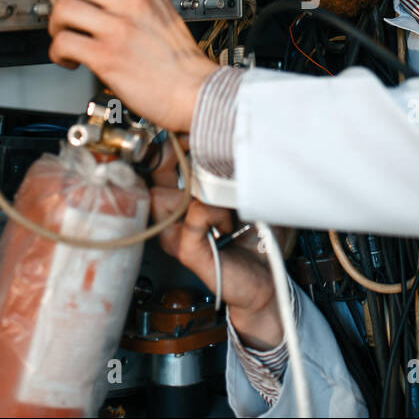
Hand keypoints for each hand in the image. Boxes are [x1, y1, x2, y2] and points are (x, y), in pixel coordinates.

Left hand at [48, 0, 217, 131]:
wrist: (198, 93)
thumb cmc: (183, 66)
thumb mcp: (163, 18)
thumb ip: (134, 10)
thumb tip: (101, 13)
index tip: (79, 15)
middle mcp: (130, 4)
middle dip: (62, 7)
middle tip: (66, 26)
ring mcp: (118, 28)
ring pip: (64, 9)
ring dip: (57, 29)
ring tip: (67, 45)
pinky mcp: (107, 55)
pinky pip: (64, 42)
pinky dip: (58, 54)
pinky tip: (70, 63)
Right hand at [149, 138, 281, 348]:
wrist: (265, 284)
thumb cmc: (256, 241)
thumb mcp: (246, 197)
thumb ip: (233, 172)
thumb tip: (233, 140)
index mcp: (180, 205)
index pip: (157, 169)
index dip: (169, 149)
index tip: (187, 135)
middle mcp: (172, 220)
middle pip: (153, 178)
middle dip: (177, 161)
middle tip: (201, 157)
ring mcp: (175, 236)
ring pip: (167, 196)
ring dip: (202, 192)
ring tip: (224, 204)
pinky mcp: (187, 250)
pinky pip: (194, 215)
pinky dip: (215, 212)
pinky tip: (228, 224)